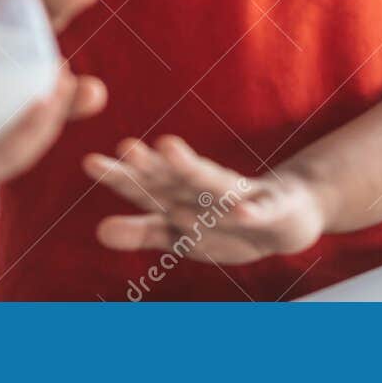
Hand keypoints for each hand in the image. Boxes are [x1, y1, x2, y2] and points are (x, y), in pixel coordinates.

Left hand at [83, 136, 328, 263]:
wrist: (291, 211)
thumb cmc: (226, 221)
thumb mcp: (183, 234)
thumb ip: (143, 232)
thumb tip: (100, 232)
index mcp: (183, 196)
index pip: (146, 186)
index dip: (120, 177)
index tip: (90, 163)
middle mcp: (208, 189)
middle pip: (176, 176)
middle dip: (153, 166)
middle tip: (127, 148)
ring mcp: (243, 197)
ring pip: (216, 185)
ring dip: (194, 170)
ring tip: (170, 153)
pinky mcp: (275, 208)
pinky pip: (264, 211)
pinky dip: (254, 211)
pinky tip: (244, 213)